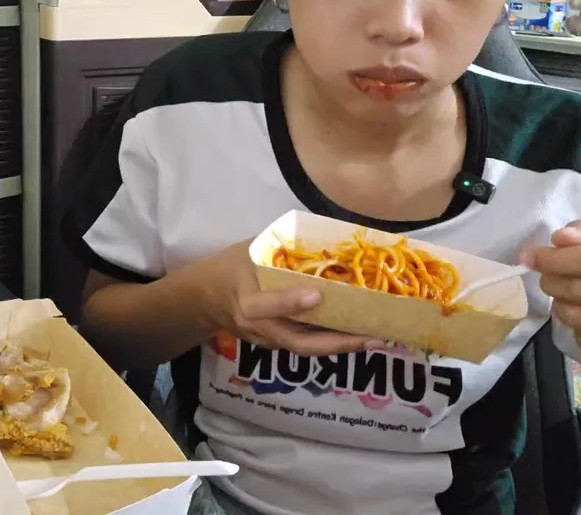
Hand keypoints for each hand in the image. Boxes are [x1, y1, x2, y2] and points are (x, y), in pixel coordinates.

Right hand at [179, 240, 376, 356]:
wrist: (204, 298)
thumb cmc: (230, 267)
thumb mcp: (249, 250)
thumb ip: (280, 246)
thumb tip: (322, 232)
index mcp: (246, 301)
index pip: (267, 306)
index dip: (291, 302)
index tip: (318, 295)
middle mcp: (259, 328)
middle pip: (299, 343)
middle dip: (337, 342)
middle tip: (372, 336)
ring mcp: (269, 340)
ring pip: (307, 348)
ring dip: (342, 345)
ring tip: (376, 338)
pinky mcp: (277, 343)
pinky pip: (307, 344)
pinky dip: (333, 341)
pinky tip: (359, 334)